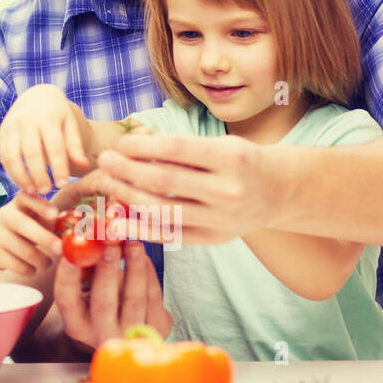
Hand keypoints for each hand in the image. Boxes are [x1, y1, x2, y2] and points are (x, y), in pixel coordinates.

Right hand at [0, 83, 90, 192]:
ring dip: (21, 177)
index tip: (62, 185)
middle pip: (31, 152)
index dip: (58, 167)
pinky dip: (11, 172)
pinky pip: (3, 155)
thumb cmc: (58, 114)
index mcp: (48, 116)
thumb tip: (84, 166)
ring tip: (33, 191)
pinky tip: (22, 183)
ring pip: (12, 156)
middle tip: (47, 191)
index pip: (54, 146)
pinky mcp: (2, 131)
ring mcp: (12, 124)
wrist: (37, 96)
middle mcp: (27, 119)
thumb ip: (76, 146)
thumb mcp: (70, 125)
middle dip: (39, 175)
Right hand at [0, 191, 63, 276]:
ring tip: (47, 264)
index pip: (26, 197)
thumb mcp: (34, 221)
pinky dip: (29, 270)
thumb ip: (52, 221)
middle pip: (22, 224)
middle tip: (60, 249)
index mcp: (17, 204)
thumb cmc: (22, 233)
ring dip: (41, 260)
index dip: (40, 205)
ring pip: (22, 250)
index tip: (55, 214)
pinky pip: (15, 264)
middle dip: (44, 237)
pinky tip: (32, 269)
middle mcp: (3, 214)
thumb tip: (77, 228)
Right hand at [55, 239, 171, 350]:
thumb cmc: (101, 300)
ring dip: (134, 266)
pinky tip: (143, 256)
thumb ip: (84, 268)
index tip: (71, 248)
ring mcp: (132, 335)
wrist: (129, 327)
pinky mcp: (158, 328)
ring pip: (134, 299)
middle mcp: (103, 336)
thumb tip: (88, 241)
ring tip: (132, 242)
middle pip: (103, 303)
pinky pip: (154, 297)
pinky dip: (149, 273)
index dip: (68, 273)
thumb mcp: (86, 288)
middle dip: (107, 269)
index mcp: (77, 326)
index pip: (67, 299)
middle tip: (110, 243)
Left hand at [95, 131, 290, 245]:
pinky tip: (117, 221)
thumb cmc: (240, 161)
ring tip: (106, 184)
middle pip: (165, 181)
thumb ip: (181, 147)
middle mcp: (228, 190)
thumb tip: (132, 146)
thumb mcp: (219, 144)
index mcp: (231, 158)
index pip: (177, 149)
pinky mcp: (214, 239)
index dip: (143, 146)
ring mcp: (222, 219)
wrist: (278, 192)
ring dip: (127, 197)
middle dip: (128, 170)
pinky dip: (141, 229)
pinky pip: (171, 235)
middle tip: (104, 161)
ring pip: (164, 210)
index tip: (120, 142)